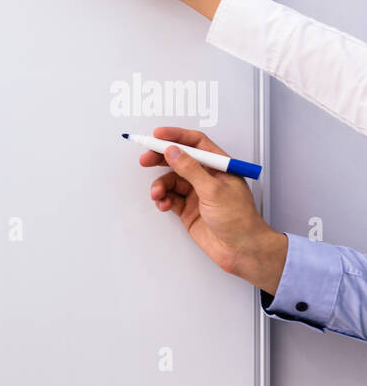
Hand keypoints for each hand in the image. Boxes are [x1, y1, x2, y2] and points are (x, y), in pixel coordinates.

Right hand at [140, 127, 287, 293]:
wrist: (241, 250)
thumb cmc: (240, 220)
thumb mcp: (213, 190)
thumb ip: (190, 170)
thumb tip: (173, 152)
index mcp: (220, 167)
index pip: (196, 143)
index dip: (176, 137)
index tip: (157, 135)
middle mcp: (208, 178)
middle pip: (179, 160)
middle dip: (161, 159)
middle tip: (145, 159)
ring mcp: (197, 193)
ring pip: (171, 181)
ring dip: (161, 186)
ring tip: (158, 194)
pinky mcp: (188, 209)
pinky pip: (169, 198)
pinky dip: (163, 200)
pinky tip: (164, 204)